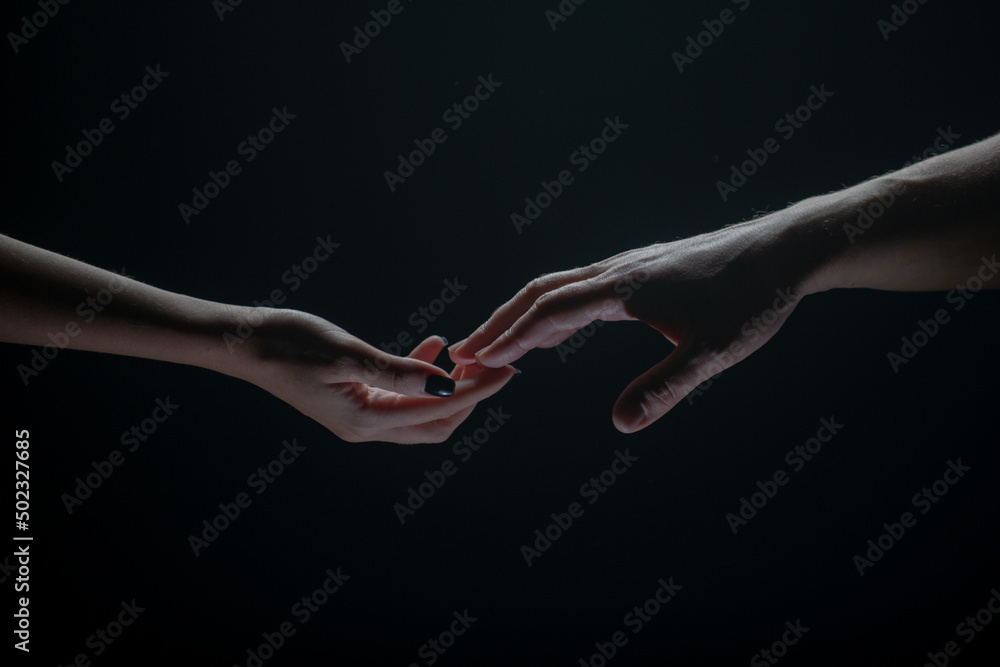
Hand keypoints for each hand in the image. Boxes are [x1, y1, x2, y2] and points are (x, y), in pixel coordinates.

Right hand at [238, 308, 516, 442]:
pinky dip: (422, 377)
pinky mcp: (356, 401)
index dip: (475, 392)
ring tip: (471, 358)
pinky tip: (433, 347)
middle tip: (496, 366)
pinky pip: (402, 397)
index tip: (505, 372)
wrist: (244, 344)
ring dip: (448, 388)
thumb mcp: (347, 353)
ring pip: (422, 412)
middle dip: (470, 397)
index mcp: (366, 421)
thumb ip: (398, 371)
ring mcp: (361, 418)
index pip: (438, 412)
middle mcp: (367, 428)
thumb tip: (444, 385)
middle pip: (436, 424)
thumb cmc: (288, 343)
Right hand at [449, 219, 808, 432]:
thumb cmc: (752, 298)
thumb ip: (666, 388)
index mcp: (624, 287)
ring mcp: (626, 266)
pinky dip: (549, 308)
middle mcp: (616, 270)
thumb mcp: (713, 352)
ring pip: (557, 285)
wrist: (783, 250)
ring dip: (520, 314)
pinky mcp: (639, 268)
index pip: (550, 312)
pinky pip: (578, 286)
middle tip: (464, 352)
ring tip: (495, 343)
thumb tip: (620, 425)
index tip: (476, 361)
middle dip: (499, 323)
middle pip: (540, 291)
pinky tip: (553, 330)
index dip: (510, 339)